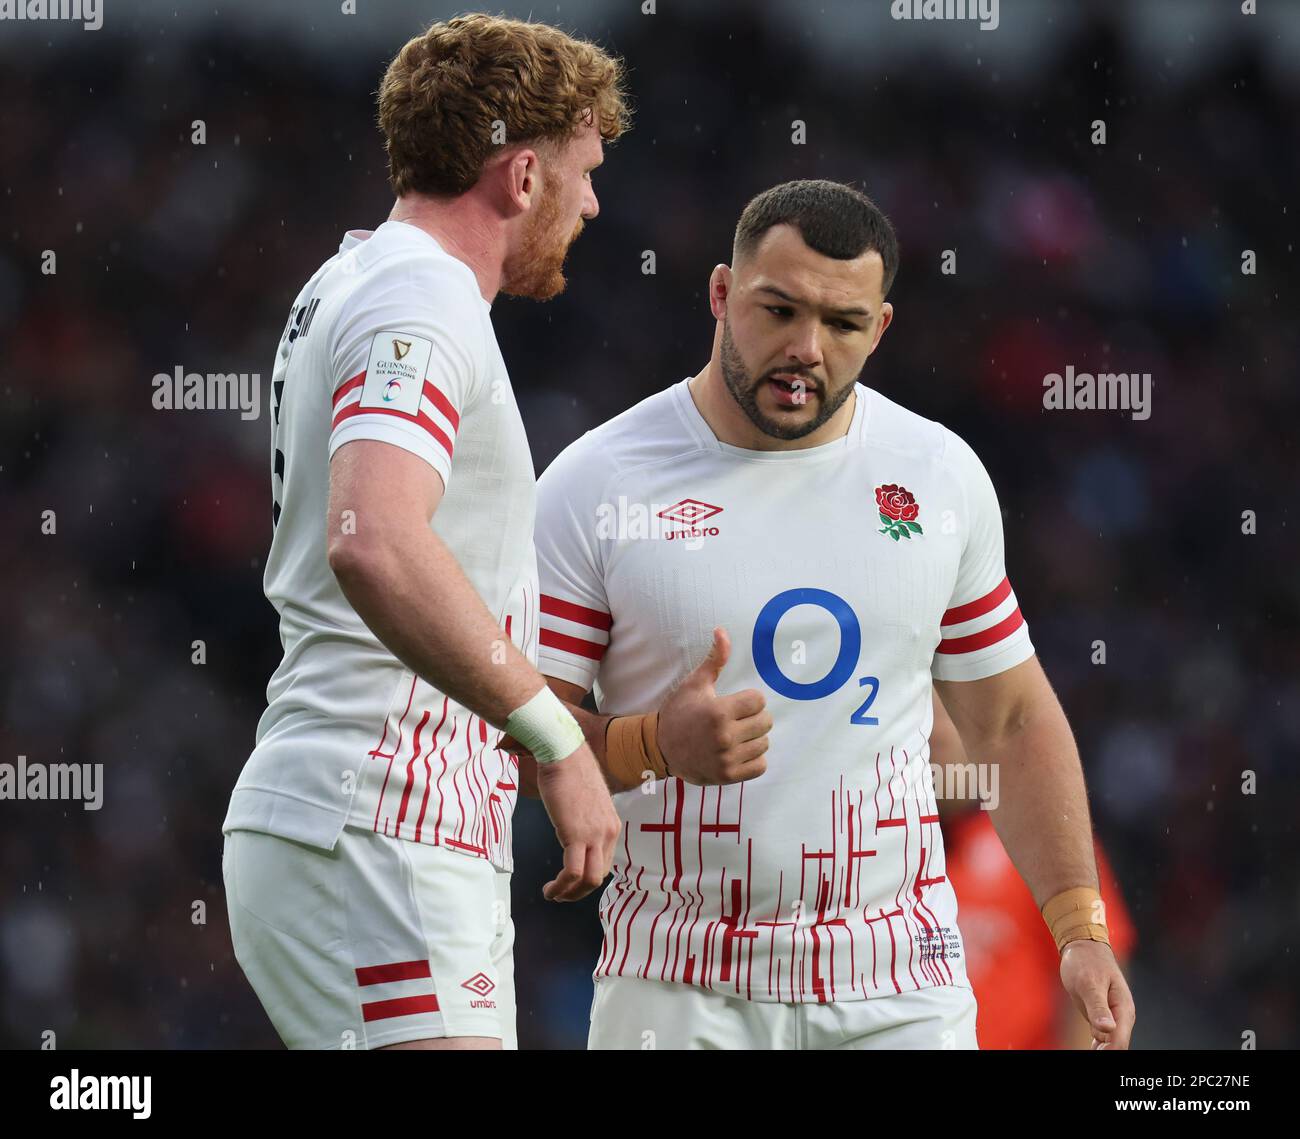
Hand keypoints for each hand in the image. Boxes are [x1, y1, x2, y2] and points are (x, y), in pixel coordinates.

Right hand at [534, 742, 620, 901]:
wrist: (563, 753)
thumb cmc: (569, 770)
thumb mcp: (584, 800)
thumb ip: (584, 818)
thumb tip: (573, 827)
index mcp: (611, 824)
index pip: (604, 862)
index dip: (588, 877)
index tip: (571, 882)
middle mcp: (609, 832)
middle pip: (599, 876)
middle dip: (579, 891)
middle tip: (561, 894)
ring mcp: (595, 835)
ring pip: (589, 880)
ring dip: (570, 894)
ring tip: (553, 894)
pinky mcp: (577, 835)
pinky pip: (572, 873)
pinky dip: (561, 886)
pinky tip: (550, 888)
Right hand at [657, 626, 771, 785]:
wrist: (660, 747)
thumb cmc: (679, 711)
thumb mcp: (694, 683)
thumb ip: (714, 660)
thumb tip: (722, 631)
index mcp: (718, 711)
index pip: (759, 700)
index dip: (749, 700)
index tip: (737, 703)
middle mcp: (724, 736)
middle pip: (766, 722)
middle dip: (754, 718)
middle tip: (738, 719)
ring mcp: (727, 758)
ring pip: (764, 744)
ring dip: (754, 739)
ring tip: (737, 736)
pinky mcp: (728, 776)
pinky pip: (761, 766)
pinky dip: (754, 759)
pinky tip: (739, 751)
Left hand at [1059, 939, 1135, 1048]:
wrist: (1084, 948)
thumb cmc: (1086, 962)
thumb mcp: (1088, 983)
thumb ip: (1098, 1006)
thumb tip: (1108, 1030)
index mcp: (1123, 1009)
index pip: (1119, 1041)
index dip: (1108, 1051)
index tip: (1096, 1052)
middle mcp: (1122, 1016)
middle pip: (1117, 1045)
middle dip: (1105, 1051)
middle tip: (1091, 1051)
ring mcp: (1113, 1017)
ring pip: (1109, 1043)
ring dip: (1101, 1048)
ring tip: (1091, 1049)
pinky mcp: (1102, 1016)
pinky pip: (1102, 1036)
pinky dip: (1098, 1044)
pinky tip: (1092, 1048)